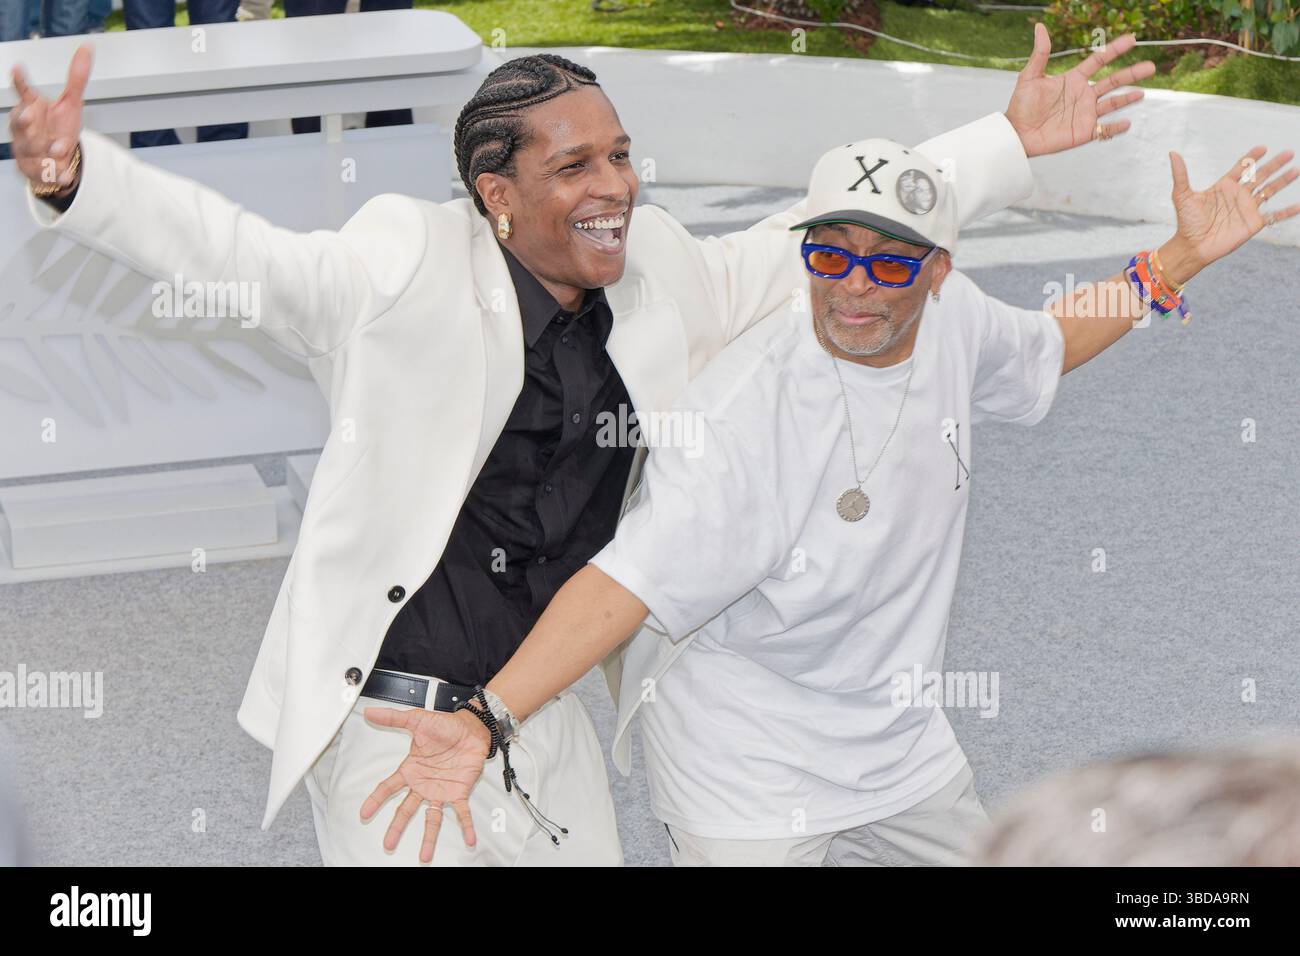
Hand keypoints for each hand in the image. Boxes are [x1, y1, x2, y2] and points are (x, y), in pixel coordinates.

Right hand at [9, 44, 92, 193]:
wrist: (59, 161)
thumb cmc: (59, 128)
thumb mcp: (71, 104)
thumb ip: (76, 79)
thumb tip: (88, 48)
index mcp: (30, 108)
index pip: (23, 93)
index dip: (21, 82)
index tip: (19, 69)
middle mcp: (24, 128)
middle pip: (18, 123)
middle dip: (22, 119)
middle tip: (30, 114)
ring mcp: (25, 149)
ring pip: (29, 149)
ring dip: (44, 148)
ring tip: (61, 146)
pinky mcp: (32, 170)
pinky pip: (42, 174)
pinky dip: (55, 174)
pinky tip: (66, 175)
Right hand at [360, 706, 491, 862]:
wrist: (471, 727)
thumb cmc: (445, 725)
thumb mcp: (417, 720)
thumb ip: (394, 718)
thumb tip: (370, 711)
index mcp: (410, 770)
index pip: (388, 788)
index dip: (375, 800)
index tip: (363, 813)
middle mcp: (423, 785)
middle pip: (406, 810)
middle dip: (396, 828)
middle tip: (387, 845)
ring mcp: (441, 791)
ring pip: (431, 819)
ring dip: (428, 838)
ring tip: (424, 858)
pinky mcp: (459, 792)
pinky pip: (462, 813)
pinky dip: (465, 827)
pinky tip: (469, 841)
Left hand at [1006, 24, 1154, 157]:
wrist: (1016, 134)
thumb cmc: (1021, 106)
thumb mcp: (1029, 77)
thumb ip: (1040, 54)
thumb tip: (1040, 27)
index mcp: (1073, 79)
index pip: (1099, 60)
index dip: (1115, 49)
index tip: (1132, 39)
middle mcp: (1084, 95)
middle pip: (1113, 81)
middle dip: (1131, 74)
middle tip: (1150, 67)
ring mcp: (1086, 113)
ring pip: (1112, 104)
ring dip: (1128, 98)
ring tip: (1142, 93)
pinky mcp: (1084, 132)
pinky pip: (1104, 130)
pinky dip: (1115, 128)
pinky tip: (1127, 123)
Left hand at [1160, 146, 1299, 284]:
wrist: (1192, 246)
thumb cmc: (1186, 222)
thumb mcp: (1182, 196)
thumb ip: (1180, 174)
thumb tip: (1172, 153)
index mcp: (1224, 186)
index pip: (1242, 167)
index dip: (1252, 157)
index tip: (1263, 147)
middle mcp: (1239, 195)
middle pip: (1261, 175)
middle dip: (1274, 164)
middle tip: (1289, 152)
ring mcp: (1247, 208)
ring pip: (1270, 191)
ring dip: (1283, 181)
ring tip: (1296, 170)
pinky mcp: (1253, 223)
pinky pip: (1274, 216)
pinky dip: (1287, 211)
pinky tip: (1299, 205)